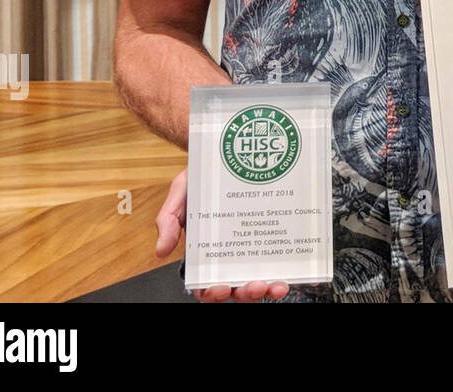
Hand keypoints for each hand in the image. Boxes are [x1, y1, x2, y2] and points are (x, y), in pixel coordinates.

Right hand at [155, 168, 289, 302]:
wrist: (227, 157)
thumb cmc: (200, 180)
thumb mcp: (179, 197)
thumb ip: (168, 222)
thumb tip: (161, 251)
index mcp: (204, 253)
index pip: (205, 285)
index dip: (212, 293)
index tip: (219, 288)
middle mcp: (229, 255)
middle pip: (236, 288)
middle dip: (246, 294)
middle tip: (255, 286)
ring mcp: (251, 248)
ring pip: (259, 280)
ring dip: (268, 290)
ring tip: (276, 286)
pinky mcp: (270, 236)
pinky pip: (278, 260)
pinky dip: (285, 270)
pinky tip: (292, 272)